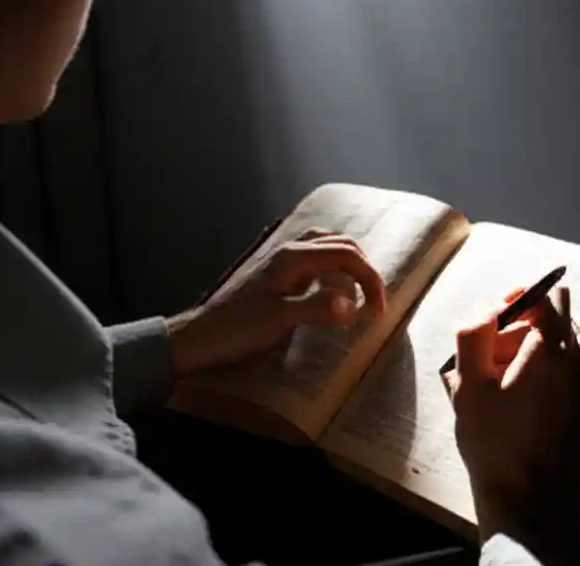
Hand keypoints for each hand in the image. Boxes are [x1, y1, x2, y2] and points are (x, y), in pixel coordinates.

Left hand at [167, 228, 387, 377]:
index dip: (370, 279)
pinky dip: (330, 266)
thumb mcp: (281, 320)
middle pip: (339, 244)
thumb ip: (318, 308)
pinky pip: (312, 257)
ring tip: (358, 289)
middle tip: (374, 301)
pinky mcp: (274, 272)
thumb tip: (353, 304)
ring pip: (324, 245)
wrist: (201, 336)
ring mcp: (279, 260)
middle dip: (363, 268)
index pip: (346, 255)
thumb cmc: (238, 329)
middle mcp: (288, 251)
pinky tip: (328, 287)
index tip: (379, 310)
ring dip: (347, 262)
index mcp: (294, 258)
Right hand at [443, 286, 579, 558]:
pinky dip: (547, 381)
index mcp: (551, 350)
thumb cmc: (495, 442)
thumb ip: (474, 333)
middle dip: (519, 335)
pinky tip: (524, 410)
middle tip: (488, 366)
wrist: (531, 502)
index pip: (547, 298)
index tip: (493, 323)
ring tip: (503, 392)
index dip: (517, 302)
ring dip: (533, 360)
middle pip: (553, 325)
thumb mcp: (469, 384)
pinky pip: (569, 378)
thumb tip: (489, 305)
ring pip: (560, 353)